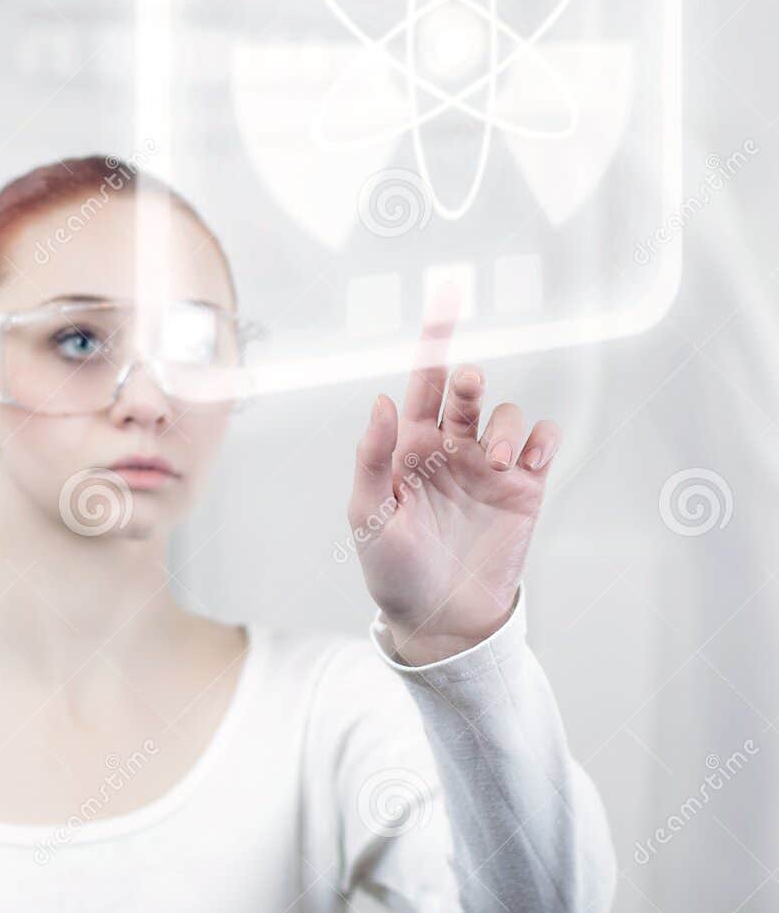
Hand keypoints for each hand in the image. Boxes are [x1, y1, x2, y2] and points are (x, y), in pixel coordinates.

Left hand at [348, 318, 560, 665]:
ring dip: (504, 425)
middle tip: (466, 390)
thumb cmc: (394, 569)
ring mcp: (488, 466)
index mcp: (408, 445)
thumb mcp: (369, 516)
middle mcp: (449, 447)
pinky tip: (529, 457)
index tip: (449, 291)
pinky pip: (542, 442)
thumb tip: (380, 401)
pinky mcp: (524, 488)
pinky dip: (541, 437)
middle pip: (466, 390)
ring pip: (506, 414)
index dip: (436, 335)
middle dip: (469, 381)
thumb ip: (373, 458)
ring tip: (495, 462)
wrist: (441, 621)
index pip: (422, 380)